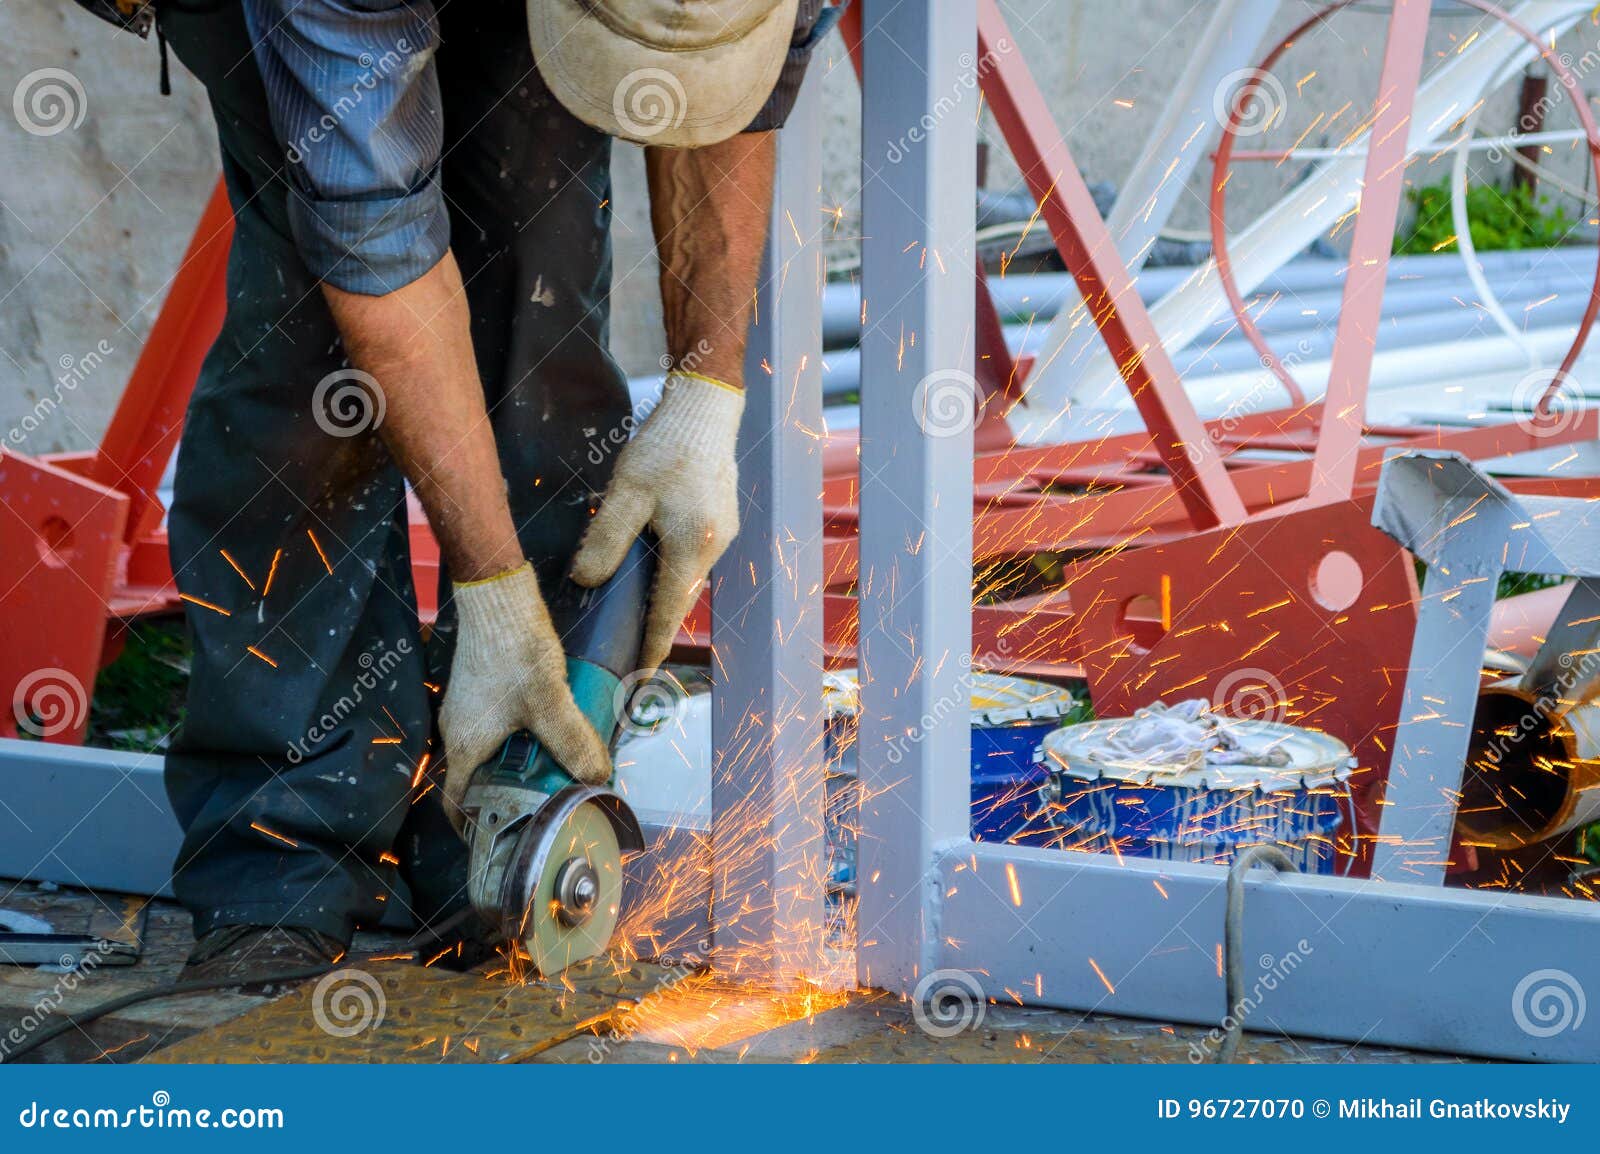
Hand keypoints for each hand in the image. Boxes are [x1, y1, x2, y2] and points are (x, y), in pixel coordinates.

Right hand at [438, 563, 610, 831]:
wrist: (497, 593)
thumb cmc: (513, 647)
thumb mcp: (550, 701)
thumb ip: (573, 742)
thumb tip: (596, 778)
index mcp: (465, 744)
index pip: (457, 803)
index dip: (477, 826)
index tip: (504, 836)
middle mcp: (459, 729)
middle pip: (482, 778)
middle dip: (514, 793)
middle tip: (548, 800)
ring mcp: (469, 708)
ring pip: (494, 751)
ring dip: (523, 762)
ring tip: (558, 766)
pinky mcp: (483, 688)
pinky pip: (500, 726)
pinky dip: (524, 735)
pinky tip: (553, 727)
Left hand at [571, 372, 743, 673]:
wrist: (706, 408)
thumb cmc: (666, 447)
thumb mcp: (627, 492)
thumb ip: (606, 539)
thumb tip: (586, 581)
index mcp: (692, 546)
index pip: (669, 611)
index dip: (653, 645)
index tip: (641, 675)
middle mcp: (715, 546)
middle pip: (681, 599)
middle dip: (659, 628)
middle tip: (635, 656)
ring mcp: (723, 532)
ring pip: (689, 578)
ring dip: (666, 599)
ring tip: (641, 619)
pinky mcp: (722, 518)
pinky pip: (695, 557)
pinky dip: (675, 573)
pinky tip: (655, 570)